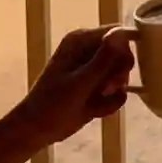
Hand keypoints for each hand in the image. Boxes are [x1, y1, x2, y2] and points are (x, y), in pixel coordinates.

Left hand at [9, 26, 134, 146]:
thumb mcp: (81, 82)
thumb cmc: (53, 104)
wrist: (37, 130)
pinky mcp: (96, 87)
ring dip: (113, 92)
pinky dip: (109, 103)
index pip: (118, 34)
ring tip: (95, 101)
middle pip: (123, 54)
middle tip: (105, 89)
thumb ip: (103, 59)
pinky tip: (94, 110)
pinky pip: (117, 92)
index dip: (124, 52)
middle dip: (118, 76)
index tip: (121, 72)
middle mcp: (89, 50)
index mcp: (81, 40)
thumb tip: (121, 32)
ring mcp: (93, 69)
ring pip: (122, 75)